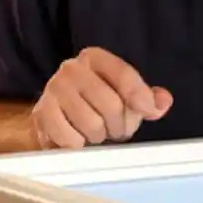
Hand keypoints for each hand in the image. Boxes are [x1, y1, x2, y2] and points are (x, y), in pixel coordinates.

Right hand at [31, 47, 171, 149]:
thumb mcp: (125, 94)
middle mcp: (71, 69)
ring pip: (92, 124)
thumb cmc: (96, 103)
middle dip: (120, 124)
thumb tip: (161, 103)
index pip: (125, 76)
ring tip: (97, 132)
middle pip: (111, 104)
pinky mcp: (40, 115)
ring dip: (100, 136)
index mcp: (94, 57)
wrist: (57, 114)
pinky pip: (71, 139)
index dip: (142, 99)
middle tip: (117, 129)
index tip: (148, 112)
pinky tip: (79, 137)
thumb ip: (147, 98)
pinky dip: (80, 145)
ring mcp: (52, 90)